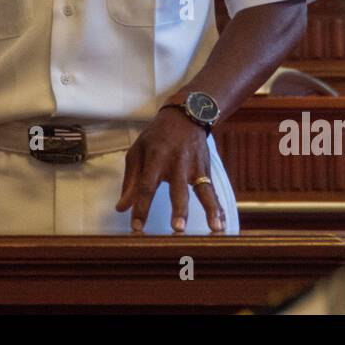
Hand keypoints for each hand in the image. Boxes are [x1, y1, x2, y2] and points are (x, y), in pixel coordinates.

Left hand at [116, 106, 225, 232]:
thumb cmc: (156, 138)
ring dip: (209, 209)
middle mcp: (176, 163)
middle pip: (178, 189)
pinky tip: (222, 223)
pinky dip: (219, 207)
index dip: (142, 207)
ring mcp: (194, 167)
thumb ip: (131, 182)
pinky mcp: (206, 170)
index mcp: (155, 159)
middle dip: (179, 210)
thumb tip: (121, 208)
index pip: (147, 186)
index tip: (137, 227)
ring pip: (202, 190)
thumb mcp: (137, 152)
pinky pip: (213, 191)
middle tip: (177, 228)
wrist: (184, 116)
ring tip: (214, 227)